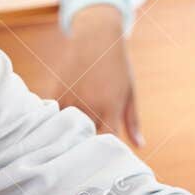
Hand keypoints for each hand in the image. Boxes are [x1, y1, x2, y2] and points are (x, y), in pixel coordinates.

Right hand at [58, 5, 143, 146]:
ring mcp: (72, 99)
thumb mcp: (129, 92)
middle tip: (89, 152)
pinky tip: (61, 126)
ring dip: (71, 135)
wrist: (96, 37)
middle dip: (88, 146)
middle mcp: (90, 105)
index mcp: (111, 107)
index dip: (106, 151)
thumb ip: (132, 121)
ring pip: (68, 130)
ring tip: (73, 141)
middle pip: (86, 138)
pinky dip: (58, 124)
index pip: (107, 141)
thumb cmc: (117, 66)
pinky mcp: (57, 92)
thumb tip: (140, 146)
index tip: (106, 156)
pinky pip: (55, 118)